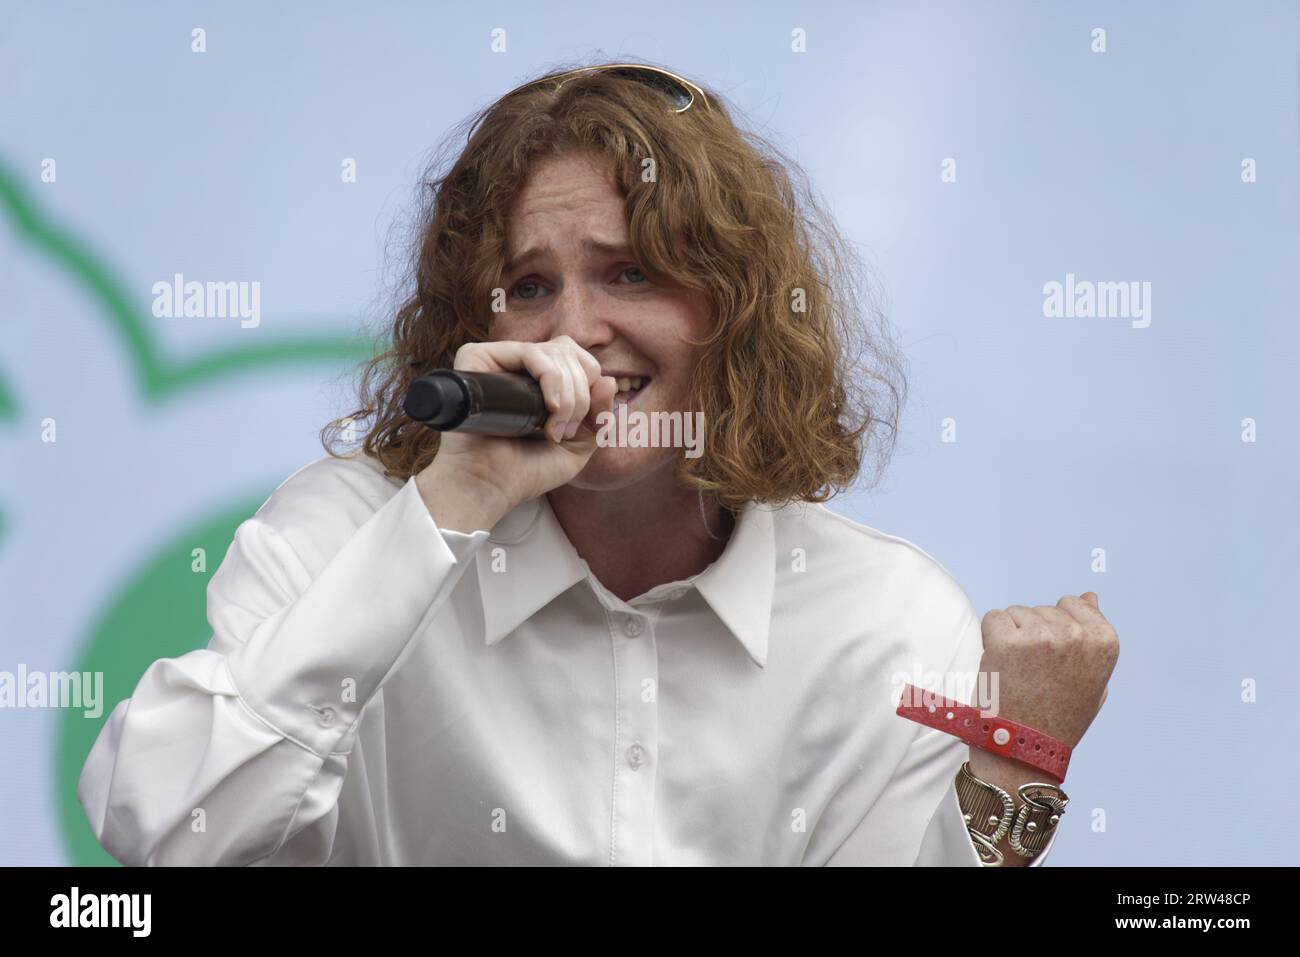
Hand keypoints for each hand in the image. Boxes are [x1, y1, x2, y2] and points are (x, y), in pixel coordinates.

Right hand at [415, 336, 617, 530]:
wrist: (489, 487)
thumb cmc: (527, 471)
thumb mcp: (578, 446)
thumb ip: (599, 415)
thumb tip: (609, 379)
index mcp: (539, 380)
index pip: (579, 359)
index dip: (591, 387)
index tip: (582, 425)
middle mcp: (518, 366)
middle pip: (570, 353)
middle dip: (581, 395)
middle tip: (564, 431)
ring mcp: (498, 360)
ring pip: (554, 352)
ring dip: (569, 393)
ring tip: (553, 429)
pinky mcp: (477, 357)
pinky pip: (530, 352)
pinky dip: (551, 378)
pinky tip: (550, 408)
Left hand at [977, 592, 1118, 752]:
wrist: (1024, 748)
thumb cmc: (1058, 717)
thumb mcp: (1092, 679)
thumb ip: (1094, 636)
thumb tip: (1090, 596)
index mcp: (1104, 641)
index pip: (1072, 604)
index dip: (1056, 630)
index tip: (1052, 660)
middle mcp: (1076, 635)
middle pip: (1042, 610)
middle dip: (1033, 634)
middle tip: (1033, 673)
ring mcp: (1042, 637)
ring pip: (1017, 612)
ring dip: (1012, 637)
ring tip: (1018, 673)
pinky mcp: (1008, 641)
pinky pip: (993, 618)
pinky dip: (991, 638)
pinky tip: (1000, 666)